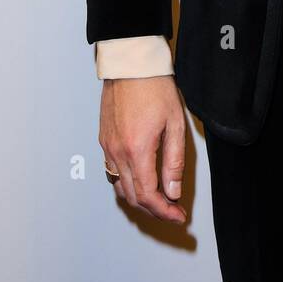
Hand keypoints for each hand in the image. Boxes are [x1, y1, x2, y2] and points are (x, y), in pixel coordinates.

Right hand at [99, 76, 187, 223]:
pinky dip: (128, 183)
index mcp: (137, 150)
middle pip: (133, 196)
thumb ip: (173, 161)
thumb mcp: (175, 124)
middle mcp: (117, 152)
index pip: (149, 195)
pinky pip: (112, 172)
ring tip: (160, 198)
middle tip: (173, 210)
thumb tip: (173, 191)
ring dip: (140, 199)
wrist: (130, 65)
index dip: (164, 211)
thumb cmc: (155, 88)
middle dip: (154, 209)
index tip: (178, 216)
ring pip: (120, 187)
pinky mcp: (104, 140)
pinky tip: (142, 180)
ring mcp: (108, 147)